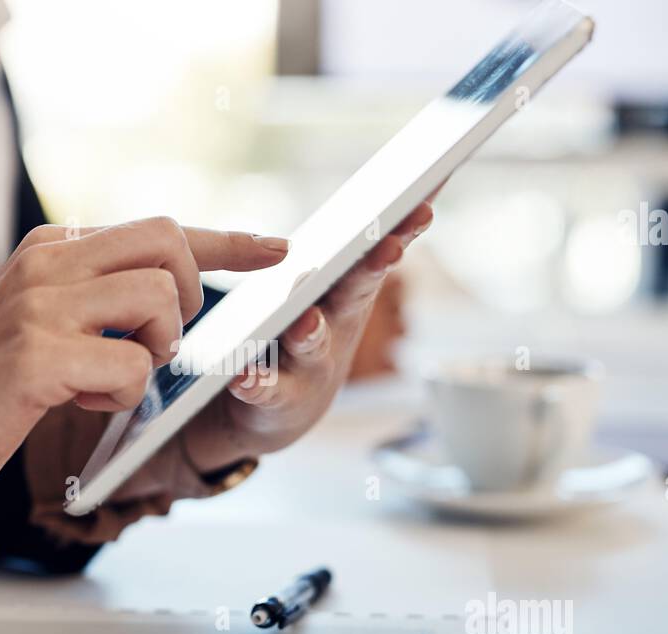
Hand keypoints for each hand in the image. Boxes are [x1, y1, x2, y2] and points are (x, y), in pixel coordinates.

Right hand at [0, 218, 288, 502]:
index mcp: (52, 250)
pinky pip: (133, 371)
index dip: (229, 242)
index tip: (280, 249)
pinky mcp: (39, 356)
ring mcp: (42, 306)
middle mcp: (49, 264)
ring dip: (153, 352)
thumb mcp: (40, 319)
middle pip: (171, 245)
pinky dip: (118, 398)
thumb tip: (169, 291)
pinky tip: (74, 403)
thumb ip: (95, 296)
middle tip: (159, 341)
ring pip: (159, 302)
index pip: (160, 228)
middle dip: (189, 297)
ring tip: (105, 376)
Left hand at [182, 199, 436, 472]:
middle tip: (388, 245)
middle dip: (372, 268)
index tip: (422, 202)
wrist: (281, 407)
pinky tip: (244, 375)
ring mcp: (310, 364)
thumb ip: (349, 247)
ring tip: (306, 320)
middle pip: (356, 291)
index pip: (376, 250)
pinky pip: (265, 389)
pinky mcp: (275, 397)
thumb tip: (387, 192)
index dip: (402, 228)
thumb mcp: (329, 285)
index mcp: (345, 288)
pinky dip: (257, 382)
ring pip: (313, 345)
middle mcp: (337, 325)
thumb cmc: (306, 328)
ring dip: (312, 332)